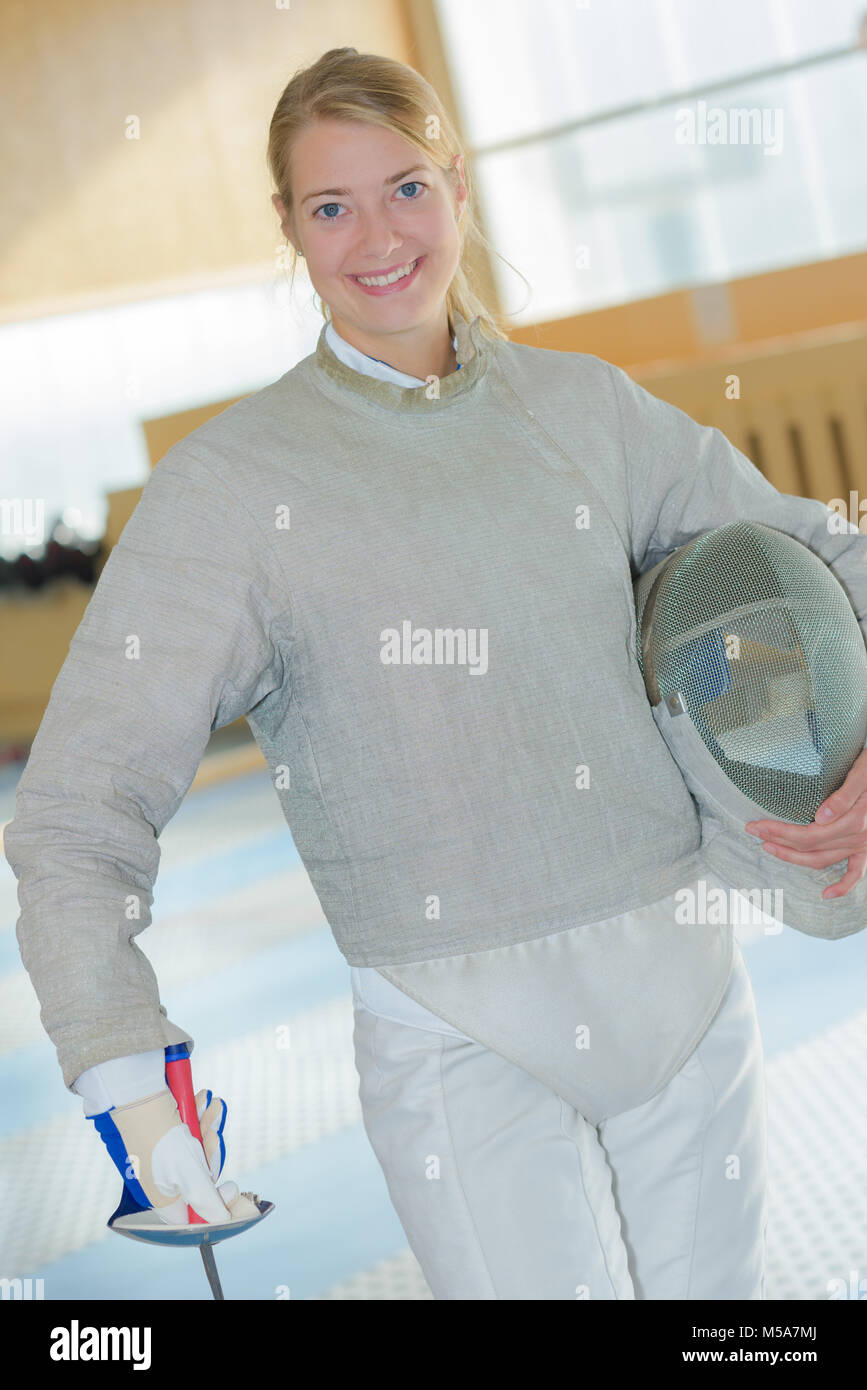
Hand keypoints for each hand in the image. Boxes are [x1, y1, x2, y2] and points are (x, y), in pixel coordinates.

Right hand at [93, 1085, 239, 1225]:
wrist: (137, 1093)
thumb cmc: (158, 1137)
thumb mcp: (187, 1174)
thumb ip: (205, 1200)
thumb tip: (220, 1221)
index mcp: (163, 1198)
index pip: (193, 1213)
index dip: (215, 1203)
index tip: (231, 1188)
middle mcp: (163, 1179)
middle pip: (200, 1175)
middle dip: (212, 1150)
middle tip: (216, 1133)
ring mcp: (164, 1155)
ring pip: (197, 1147)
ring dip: (209, 1125)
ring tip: (212, 1104)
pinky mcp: (167, 1132)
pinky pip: (190, 1128)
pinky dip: (199, 1114)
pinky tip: (202, 1100)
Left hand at [745, 747, 866, 899]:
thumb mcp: (862, 775)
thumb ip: (844, 797)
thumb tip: (821, 816)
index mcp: (853, 821)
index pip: (808, 834)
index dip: (780, 832)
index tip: (759, 825)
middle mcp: (857, 837)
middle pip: (809, 847)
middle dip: (779, 840)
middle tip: (754, 831)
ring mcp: (862, 845)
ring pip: (822, 859)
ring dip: (794, 857)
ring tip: (770, 848)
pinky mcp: (865, 848)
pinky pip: (855, 872)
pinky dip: (843, 886)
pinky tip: (827, 894)